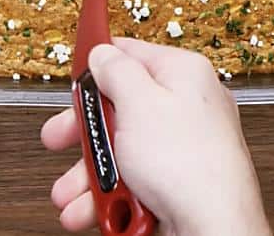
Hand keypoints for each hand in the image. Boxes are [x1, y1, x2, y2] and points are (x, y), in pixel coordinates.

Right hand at [41, 38, 270, 235]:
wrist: (213, 228)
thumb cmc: (190, 165)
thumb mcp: (139, 103)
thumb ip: (116, 71)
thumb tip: (103, 54)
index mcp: (183, 75)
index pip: (131, 55)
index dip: (97, 68)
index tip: (73, 78)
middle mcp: (185, 109)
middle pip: (119, 109)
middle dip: (85, 134)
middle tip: (59, 140)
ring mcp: (181, 149)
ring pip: (121, 153)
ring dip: (89, 174)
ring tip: (70, 195)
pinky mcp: (175, 184)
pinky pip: (132, 182)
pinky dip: (109, 196)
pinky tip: (94, 209)